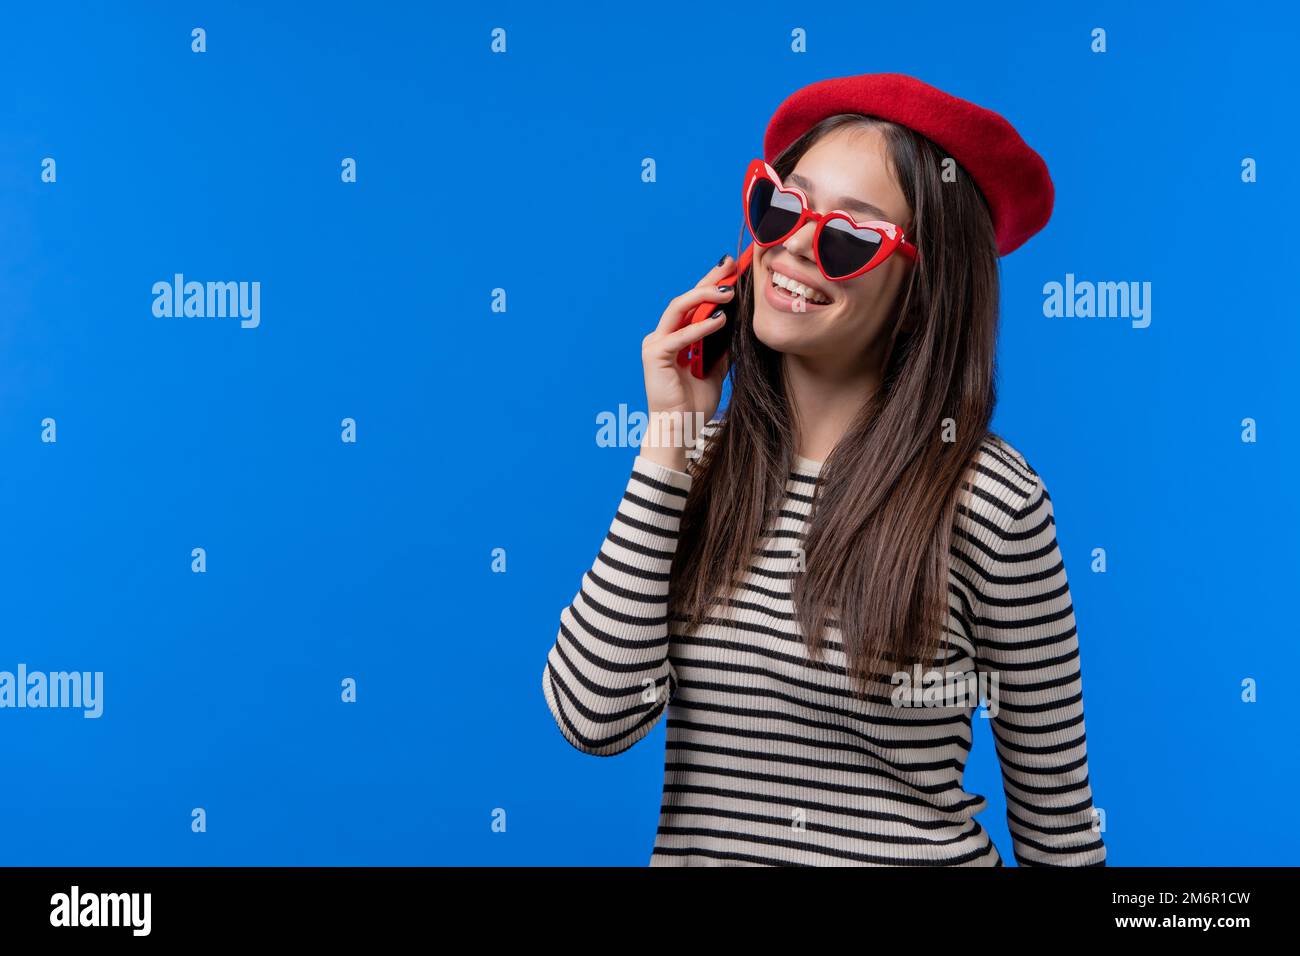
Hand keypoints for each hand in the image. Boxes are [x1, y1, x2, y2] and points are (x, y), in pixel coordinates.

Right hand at [638, 258, 735, 470]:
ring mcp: (655, 345)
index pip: (693, 305)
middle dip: (708, 281)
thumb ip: (721, 349)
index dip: (711, 285)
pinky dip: (699, 327)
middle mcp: (662, 337)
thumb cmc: (693, 405)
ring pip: (678, 309)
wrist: (679, 430)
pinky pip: (679, 337)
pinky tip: (720, 320)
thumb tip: (737, 326)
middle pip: (685, 300)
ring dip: (704, 297)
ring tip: (729, 292)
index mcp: (674, 338)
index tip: (732, 270)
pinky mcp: (655, 357)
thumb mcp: (715, 371)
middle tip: (729, 266)